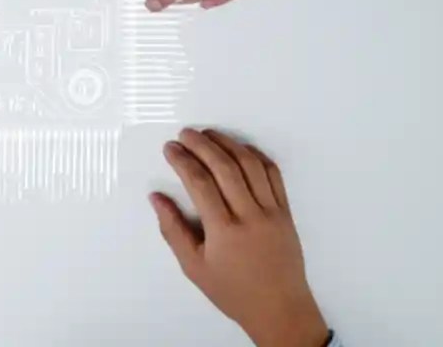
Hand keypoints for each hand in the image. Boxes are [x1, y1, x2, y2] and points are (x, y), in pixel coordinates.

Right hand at [152, 128, 328, 346]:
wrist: (279, 309)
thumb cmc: (234, 292)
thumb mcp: (194, 267)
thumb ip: (173, 230)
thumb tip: (156, 199)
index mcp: (224, 231)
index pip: (199, 182)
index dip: (182, 160)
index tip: (171, 148)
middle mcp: (249, 216)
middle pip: (224, 167)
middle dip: (202, 144)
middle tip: (186, 134)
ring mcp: (271, 212)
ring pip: (250, 165)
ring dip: (228, 144)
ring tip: (210, 134)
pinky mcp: (286, 212)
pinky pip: (273, 175)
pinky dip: (256, 156)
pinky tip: (241, 149)